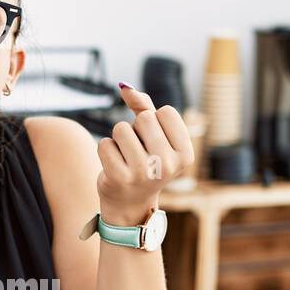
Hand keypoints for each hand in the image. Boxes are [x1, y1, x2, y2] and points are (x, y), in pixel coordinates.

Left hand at [96, 83, 194, 223]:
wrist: (129, 202)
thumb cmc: (144, 161)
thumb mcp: (152, 134)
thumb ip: (144, 106)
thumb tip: (124, 86)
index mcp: (185, 154)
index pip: (166, 112)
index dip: (155, 121)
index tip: (155, 142)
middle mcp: (168, 165)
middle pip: (145, 118)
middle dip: (136, 128)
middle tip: (137, 151)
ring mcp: (143, 173)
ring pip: (121, 128)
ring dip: (118, 138)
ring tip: (125, 157)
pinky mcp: (119, 178)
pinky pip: (104, 143)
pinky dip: (105, 149)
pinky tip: (113, 166)